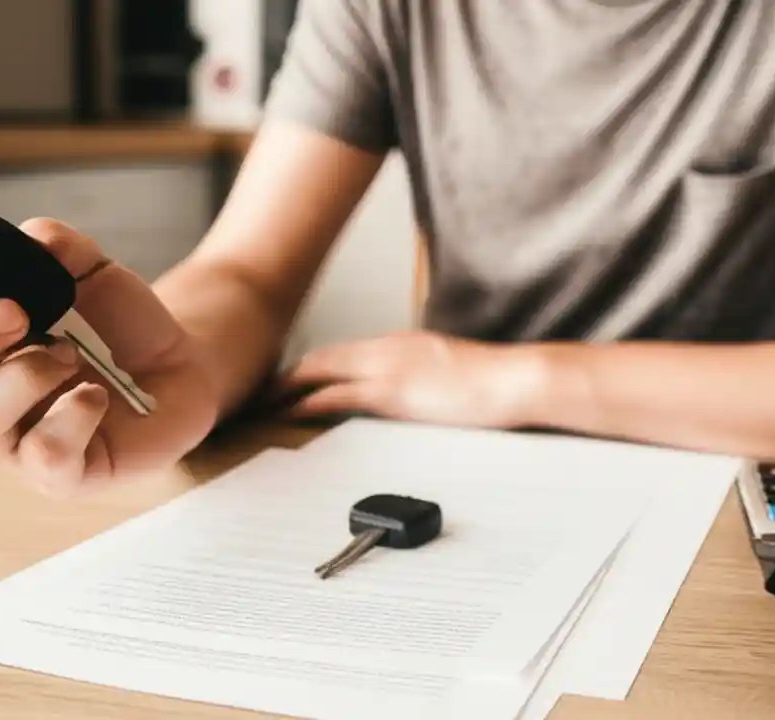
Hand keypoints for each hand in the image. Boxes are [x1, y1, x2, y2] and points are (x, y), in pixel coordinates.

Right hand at [0, 219, 217, 495]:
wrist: (181, 366)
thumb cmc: (120, 325)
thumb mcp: (94, 271)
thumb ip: (59, 247)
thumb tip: (32, 237)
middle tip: (17, 313)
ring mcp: (14, 437)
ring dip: (17, 379)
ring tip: (69, 356)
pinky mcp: (61, 473)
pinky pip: (41, 457)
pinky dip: (69, 418)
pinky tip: (97, 395)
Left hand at [281, 331, 542, 427]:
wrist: (513, 379)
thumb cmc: (492, 383)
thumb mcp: (449, 373)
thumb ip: (423, 379)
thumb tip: (412, 395)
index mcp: (402, 345)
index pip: (344, 353)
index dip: (313, 366)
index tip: (291, 380)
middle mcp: (388, 350)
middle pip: (323, 357)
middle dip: (289, 374)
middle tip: (261, 390)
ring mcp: (388, 368)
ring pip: (321, 370)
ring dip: (288, 387)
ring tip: (262, 402)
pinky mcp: (392, 392)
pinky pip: (337, 394)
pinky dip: (308, 401)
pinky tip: (290, 411)